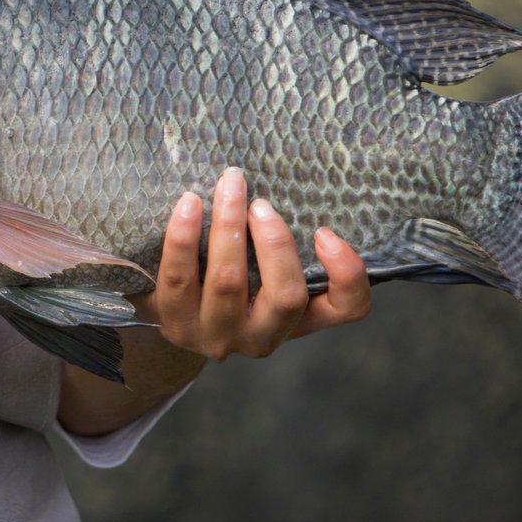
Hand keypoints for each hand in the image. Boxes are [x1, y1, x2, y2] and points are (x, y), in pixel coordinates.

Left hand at [133, 167, 370, 360]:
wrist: (174, 313)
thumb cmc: (233, 281)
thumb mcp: (268, 271)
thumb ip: (287, 244)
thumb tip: (293, 184)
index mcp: (299, 320)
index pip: (347, 309)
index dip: (347, 273)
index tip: (325, 231)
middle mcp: (263, 337)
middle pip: (285, 295)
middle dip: (273, 239)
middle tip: (259, 200)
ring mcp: (218, 336)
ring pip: (228, 282)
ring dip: (228, 226)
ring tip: (227, 188)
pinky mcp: (175, 324)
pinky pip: (178, 278)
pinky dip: (184, 237)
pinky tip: (188, 205)